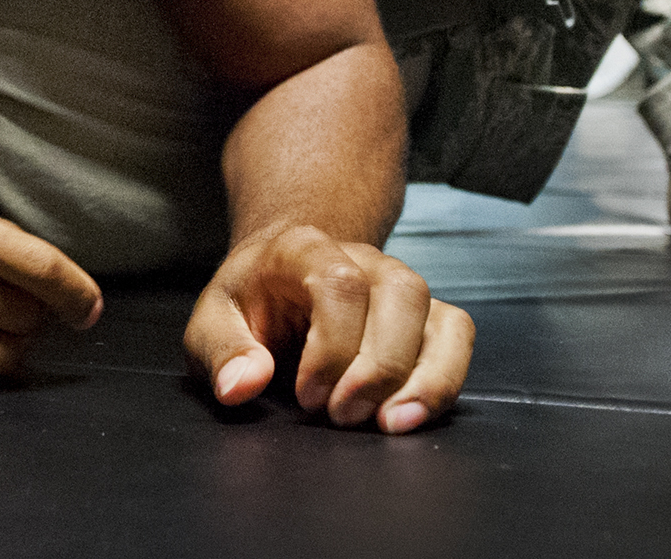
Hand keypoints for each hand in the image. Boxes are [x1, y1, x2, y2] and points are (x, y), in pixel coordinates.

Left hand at [184, 225, 472, 433]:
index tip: (306, 396)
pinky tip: (413, 414)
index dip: (331, 346)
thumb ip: (222, 351)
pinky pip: (458, 334)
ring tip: (388, 424)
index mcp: (304, 248)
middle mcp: (363, 258)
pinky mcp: (423, 314)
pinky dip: (446, 377)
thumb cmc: (248, 302)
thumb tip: (242, 385)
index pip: (339, 282)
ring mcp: (398, 283)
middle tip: (343, 417)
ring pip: (439, 314)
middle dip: (378, 366)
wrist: (278, 278)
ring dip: (421, 377)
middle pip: (400, 293)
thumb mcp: (213, 321)